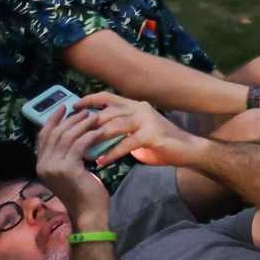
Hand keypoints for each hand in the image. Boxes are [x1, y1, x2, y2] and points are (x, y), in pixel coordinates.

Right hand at [33, 103, 111, 221]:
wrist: (89, 213)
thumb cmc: (82, 193)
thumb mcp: (68, 171)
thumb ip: (63, 155)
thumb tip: (69, 133)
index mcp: (41, 165)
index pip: (43, 136)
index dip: (52, 120)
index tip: (63, 108)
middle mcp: (43, 165)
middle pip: (55, 133)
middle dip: (70, 119)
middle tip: (84, 111)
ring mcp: (54, 167)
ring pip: (67, 137)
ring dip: (81, 124)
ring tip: (94, 117)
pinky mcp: (68, 168)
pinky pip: (79, 144)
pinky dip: (89, 135)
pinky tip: (98, 131)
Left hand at [78, 90, 196, 168]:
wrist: (187, 150)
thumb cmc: (161, 143)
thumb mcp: (137, 133)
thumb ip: (120, 131)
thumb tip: (96, 136)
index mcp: (135, 105)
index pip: (107, 97)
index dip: (89, 100)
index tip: (73, 107)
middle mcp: (139, 108)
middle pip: (107, 112)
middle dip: (88, 124)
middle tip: (72, 135)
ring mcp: (146, 120)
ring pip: (114, 125)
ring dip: (96, 138)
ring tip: (83, 150)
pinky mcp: (151, 134)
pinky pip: (126, 143)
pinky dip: (111, 153)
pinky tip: (101, 162)